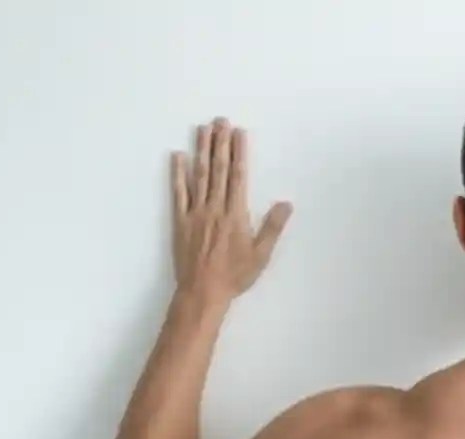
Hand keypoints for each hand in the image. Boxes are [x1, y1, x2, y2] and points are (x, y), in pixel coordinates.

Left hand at [170, 117, 292, 305]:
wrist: (203, 291)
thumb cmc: (235, 275)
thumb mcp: (261, 254)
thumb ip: (272, 227)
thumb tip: (286, 204)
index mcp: (235, 214)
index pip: (238, 176)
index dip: (239, 153)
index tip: (239, 134)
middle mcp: (215, 207)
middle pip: (218, 170)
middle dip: (220, 143)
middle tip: (220, 121)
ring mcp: (196, 212)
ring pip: (199, 175)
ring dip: (201, 150)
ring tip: (202, 130)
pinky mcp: (180, 220)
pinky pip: (179, 193)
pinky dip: (177, 174)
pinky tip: (178, 156)